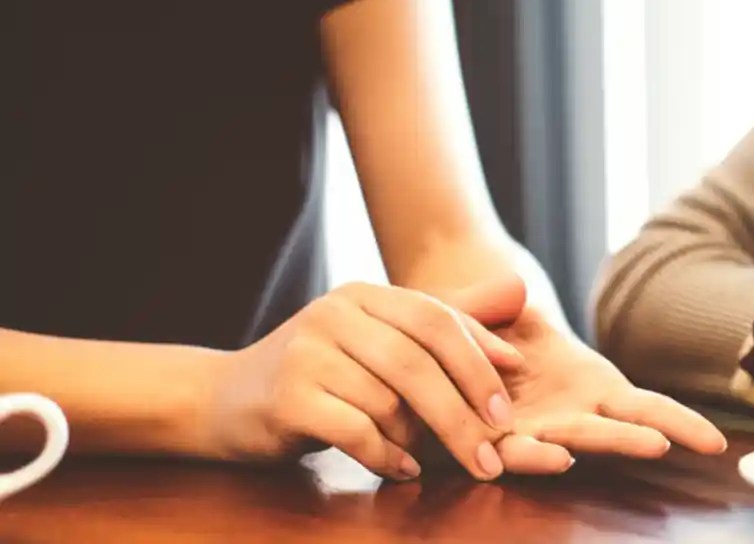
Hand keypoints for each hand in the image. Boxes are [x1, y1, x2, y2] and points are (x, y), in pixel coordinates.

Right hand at [204, 282, 524, 480]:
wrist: (221, 400)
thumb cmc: (320, 374)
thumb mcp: (379, 339)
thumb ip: (447, 324)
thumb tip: (519, 315)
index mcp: (365, 295)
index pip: (437, 320)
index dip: (479, 363)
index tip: (508, 408)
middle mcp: (335, 314)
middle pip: (419, 363)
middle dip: (464, 413)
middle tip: (493, 455)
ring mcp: (307, 353)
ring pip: (389, 400)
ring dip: (423, 439)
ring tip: (441, 462)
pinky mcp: (287, 397)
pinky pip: (355, 429)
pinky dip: (386, 454)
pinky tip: (402, 469)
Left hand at [480, 308, 728, 474]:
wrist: (450, 361)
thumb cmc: (489, 334)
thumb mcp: (504, 312)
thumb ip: (506, 301)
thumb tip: (517, 289)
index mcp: (592, 385)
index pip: (647, 409)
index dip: (681, 424)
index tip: (716, 444)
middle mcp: (573, 416)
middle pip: (616, 432)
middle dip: (634, 440)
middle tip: (661, 444)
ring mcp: (537, 433)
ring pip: (567, 446)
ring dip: (589, 450)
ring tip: (604, 449)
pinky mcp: (499, 444)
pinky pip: (518, 453)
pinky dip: (535, 456)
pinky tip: (556, 455)